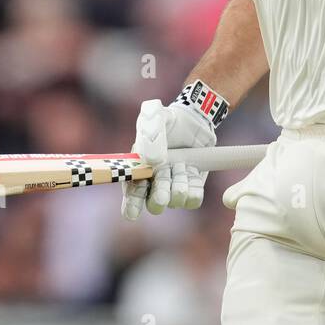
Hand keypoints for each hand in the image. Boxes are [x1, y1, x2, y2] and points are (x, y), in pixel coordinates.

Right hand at [121, 97, 215, 220]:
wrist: (193, 119)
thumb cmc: (165, 119)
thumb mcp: (153, 115)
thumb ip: (150, 133)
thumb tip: (154, 162)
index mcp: (137, 172)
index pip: (131, 197)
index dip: (131, 205)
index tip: (134, 208)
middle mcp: (153, 185)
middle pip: (155, 206)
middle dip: (160, 194)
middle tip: (165, 175)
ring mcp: (173, 189)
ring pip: (176, 201)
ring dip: (179, 183)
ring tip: (181, 163)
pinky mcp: (192, 188)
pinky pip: (193, 200)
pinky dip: (194, 187)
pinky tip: (191, 169)